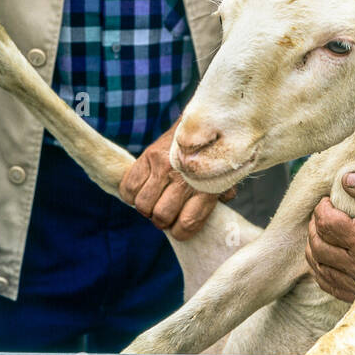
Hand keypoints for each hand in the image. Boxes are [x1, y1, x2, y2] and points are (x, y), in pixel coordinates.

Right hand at [118, 123, 230, 239]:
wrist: (204, 123)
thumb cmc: (213, 158)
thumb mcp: (225, 179)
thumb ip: (221, 198)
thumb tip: (214, 212)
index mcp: (205, 186)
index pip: (187, 224)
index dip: (180, 232)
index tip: (179, 227)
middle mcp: (183, 177)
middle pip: (161, 216)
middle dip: (162, 221)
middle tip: (165, 214)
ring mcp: (164, 165)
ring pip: (143, 204)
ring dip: (146, 208)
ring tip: (153, 201)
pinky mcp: (148, 154)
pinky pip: (129, 187)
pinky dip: (131, 195)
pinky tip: (142, 190)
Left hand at [305, 170, 354, 302]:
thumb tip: (345, 182)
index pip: (326, 223)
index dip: (321, 209)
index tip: (327, 200)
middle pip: (318, 245)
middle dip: (315, 226)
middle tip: (321, 213)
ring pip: (319, 266)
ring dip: (313, 246)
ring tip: (320, 230)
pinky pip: (328, 284)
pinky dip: (319, 268)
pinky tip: (324, 254)